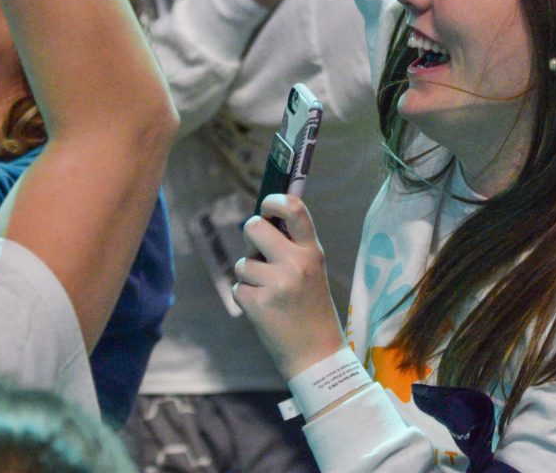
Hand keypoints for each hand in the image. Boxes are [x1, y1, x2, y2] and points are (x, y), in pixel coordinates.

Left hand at [232, 194, 346, 377]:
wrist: (317, 355)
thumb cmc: (311, 309)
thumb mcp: (313, 271)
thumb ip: (293, 247)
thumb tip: (262, 222)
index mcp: (312, 251)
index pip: (294, 208)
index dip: (274, 200)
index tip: (267, 206)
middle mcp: (296, 263)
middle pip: (253, 227)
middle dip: (250, 238)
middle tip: (259, 254)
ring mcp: (277, 284)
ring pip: (242, 263)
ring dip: (249, 276)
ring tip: (269, 293)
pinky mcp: (259, 304)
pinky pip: (237, 288)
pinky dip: (245, 297)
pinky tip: (264, 309)